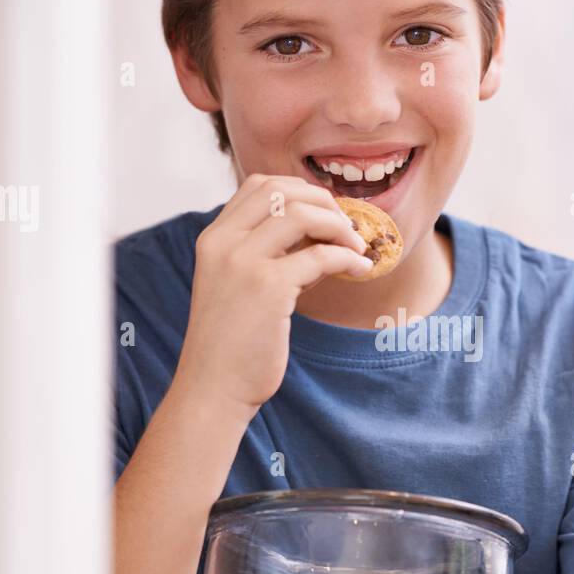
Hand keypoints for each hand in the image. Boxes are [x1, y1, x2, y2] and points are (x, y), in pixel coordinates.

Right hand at [173, 174, 372, 418]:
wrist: (213, 389)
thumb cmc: (231, 343)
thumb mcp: (237, 285)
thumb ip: (265, 254)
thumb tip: (320, 233)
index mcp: (213, 238)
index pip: (259, 185)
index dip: (300, 190)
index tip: (324, 211)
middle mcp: (224, 243)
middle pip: (283, 190)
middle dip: (323, 201)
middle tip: (347, 226)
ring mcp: (244, 263)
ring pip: (303, 214)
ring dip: (339, 226)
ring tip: (356, 246)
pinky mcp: (269, 288)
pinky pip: (321, 256)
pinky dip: (348, 258)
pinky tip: (360, 268)